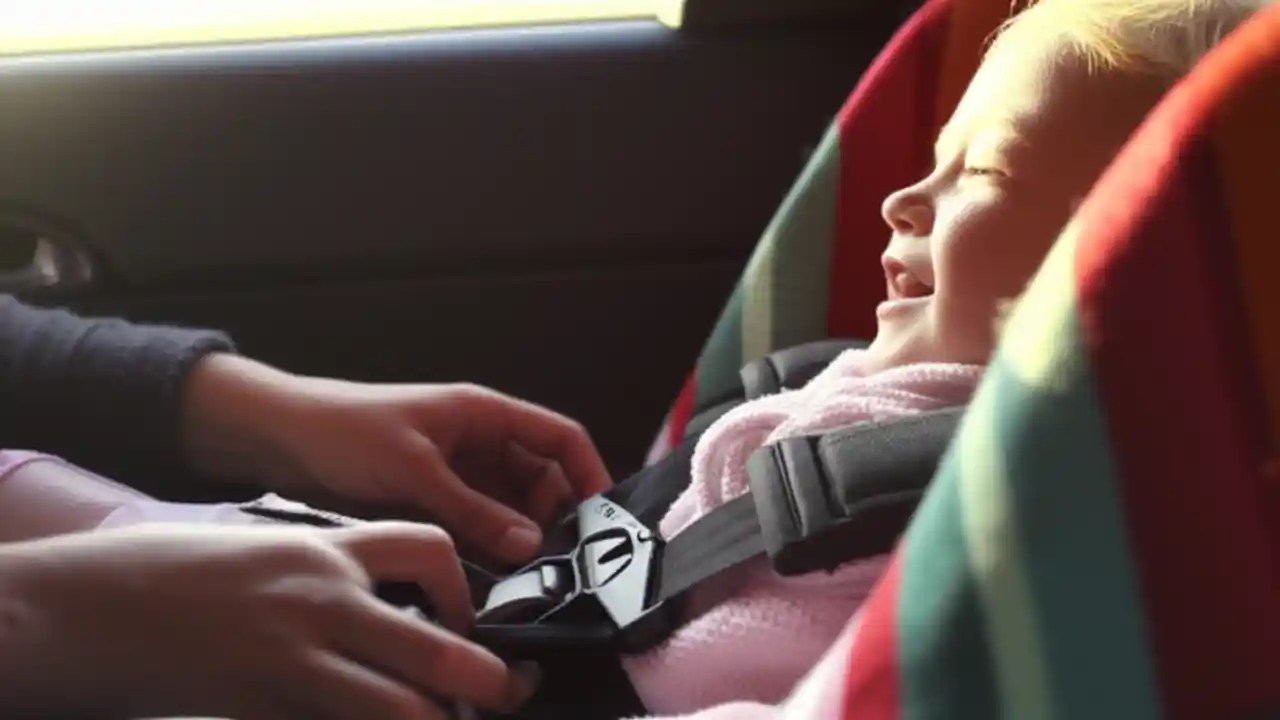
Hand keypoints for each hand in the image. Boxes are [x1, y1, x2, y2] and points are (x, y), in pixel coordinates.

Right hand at [0, 522, 537, 719]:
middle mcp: (321, 601)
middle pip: (437, 644)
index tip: (469, 618)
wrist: (85, 607)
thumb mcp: (259, 549)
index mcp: (323, 548)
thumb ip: (323, 573)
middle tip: (502, 693)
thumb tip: (375, 604)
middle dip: (485, 680)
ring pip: (400, 707)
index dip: (465, 587)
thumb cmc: (169, 573)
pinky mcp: (261, 708)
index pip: (429, 547)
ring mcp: (292, 661)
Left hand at [182, 354, 611, 563]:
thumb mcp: (414, 471)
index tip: (602, 519)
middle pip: (542, 482)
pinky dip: (489, 551)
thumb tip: (531, 545)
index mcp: (485, 416)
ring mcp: (459, 476)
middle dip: (554, 521)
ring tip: (526, 582)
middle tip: (556, 568)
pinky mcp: (435, 503)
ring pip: (511, 511)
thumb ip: (473, 508)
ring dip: (520, 542)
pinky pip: (479, 528)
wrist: (277, 439)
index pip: (560, 438)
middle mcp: (481, 445)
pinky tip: (490, 581)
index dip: (589, 473)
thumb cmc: (345, 433)